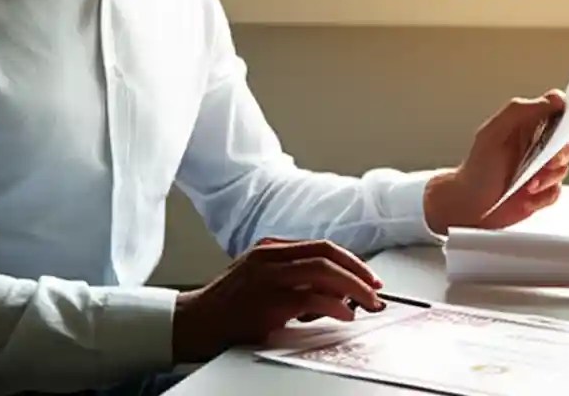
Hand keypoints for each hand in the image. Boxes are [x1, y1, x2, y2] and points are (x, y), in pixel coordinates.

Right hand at [172, 238, 384, 361]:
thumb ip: (293, 279)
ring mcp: (268, 277)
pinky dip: (335, 305)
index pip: (321, 246)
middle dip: (358, 270)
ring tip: (368, 302)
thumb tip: (336, 292)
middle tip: (375, 288)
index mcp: (270, 248)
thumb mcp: (260, 279)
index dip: (350, 261)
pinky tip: (345, 313)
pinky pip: (312, 298)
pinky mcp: (268, 301)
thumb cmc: (228, 307)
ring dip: (354, 287)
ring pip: (323, 270)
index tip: (368, 276)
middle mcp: (269, 256)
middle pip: (327, 253)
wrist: (193, 323)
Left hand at [424, 90, 568, 233]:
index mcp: (527, 124)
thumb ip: (520, 111)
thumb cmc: (478, 166)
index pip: (556, 108)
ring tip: (528, 184)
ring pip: (563, 168)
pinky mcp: (542, 191)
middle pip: (567, 141)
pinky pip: (556, 191)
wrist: (468, 204)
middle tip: (548, 161)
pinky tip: (527, 197)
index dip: (567, 112)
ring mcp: (540, 168)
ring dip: (548, 177)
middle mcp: (536, 144)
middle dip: (561, 153)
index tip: (565, 123)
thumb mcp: (493, 132)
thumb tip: (553, 100)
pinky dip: (543, 196)